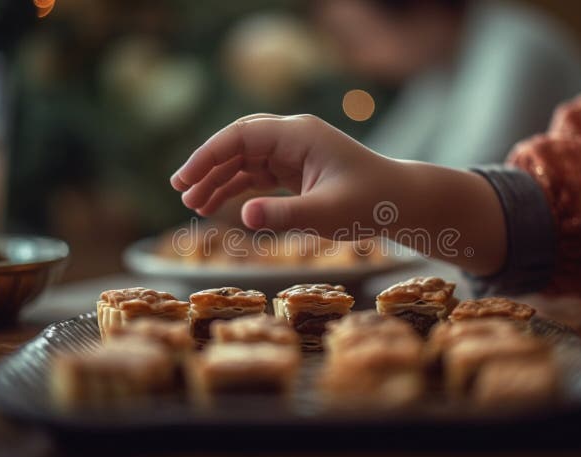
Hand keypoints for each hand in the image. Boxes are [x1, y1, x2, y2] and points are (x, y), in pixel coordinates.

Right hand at [171, 114, 403, 236]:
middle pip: (236, 143)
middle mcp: (292, 137)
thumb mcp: (328, 213)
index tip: (185, 181)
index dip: (208, 156)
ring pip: (243, 159)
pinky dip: (236, 188)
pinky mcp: (294, 169)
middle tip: (180, 192)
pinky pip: (256, 173)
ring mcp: (292, 151)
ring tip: (193, 205)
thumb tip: (245, 217)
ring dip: (218, 179)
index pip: (241, 136)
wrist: (400, 201)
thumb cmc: (370, 204)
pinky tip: (217, 205)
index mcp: (298, 135)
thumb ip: (286, 215)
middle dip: (207, 165)